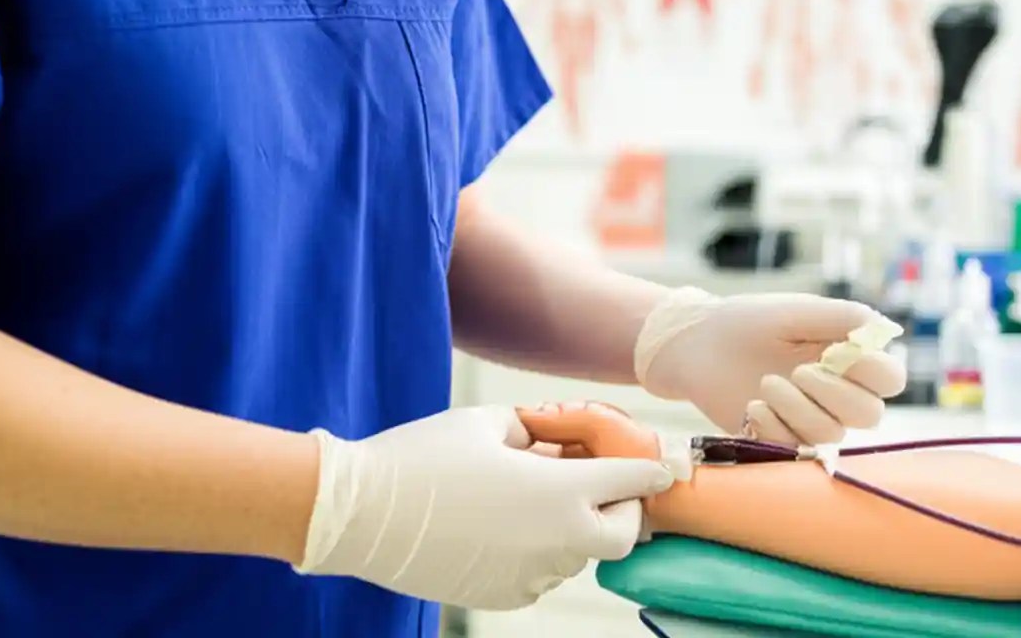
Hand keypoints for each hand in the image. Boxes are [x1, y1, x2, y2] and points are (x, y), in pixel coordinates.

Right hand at [293, 406, 674, 609]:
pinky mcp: (507, 595)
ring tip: (526, 498)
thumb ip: (537, 434)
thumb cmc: (424, 457)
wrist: (362, 515)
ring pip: (579, 554)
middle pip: (622, 534)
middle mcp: (559, 539)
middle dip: (620, 510)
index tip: (659, 468)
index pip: (632, 481)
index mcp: (561, 489)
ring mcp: (534, 574)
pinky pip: (542, 573)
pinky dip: (537, 552)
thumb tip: (556, 448)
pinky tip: (499, 527)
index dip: (649, 470)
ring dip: (571, 528)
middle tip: (596, 488)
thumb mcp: (487, 424)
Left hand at [634, 288, 905, 444]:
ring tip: (765, 384)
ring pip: (831, 432)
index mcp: (848, 358)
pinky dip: (774, 426)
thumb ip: (841, 318)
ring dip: (798, 408)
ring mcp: (810, 418)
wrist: (696, 345)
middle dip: (835, 393)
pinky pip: (795, 447)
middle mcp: (837, 392)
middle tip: (799, 371)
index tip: (840, 356)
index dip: (874, 373)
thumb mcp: (795, 311)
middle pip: (869, 414)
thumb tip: (883, 331)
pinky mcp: (781, 438)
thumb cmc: (747, 321)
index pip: (889, 379)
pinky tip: (753, 405)